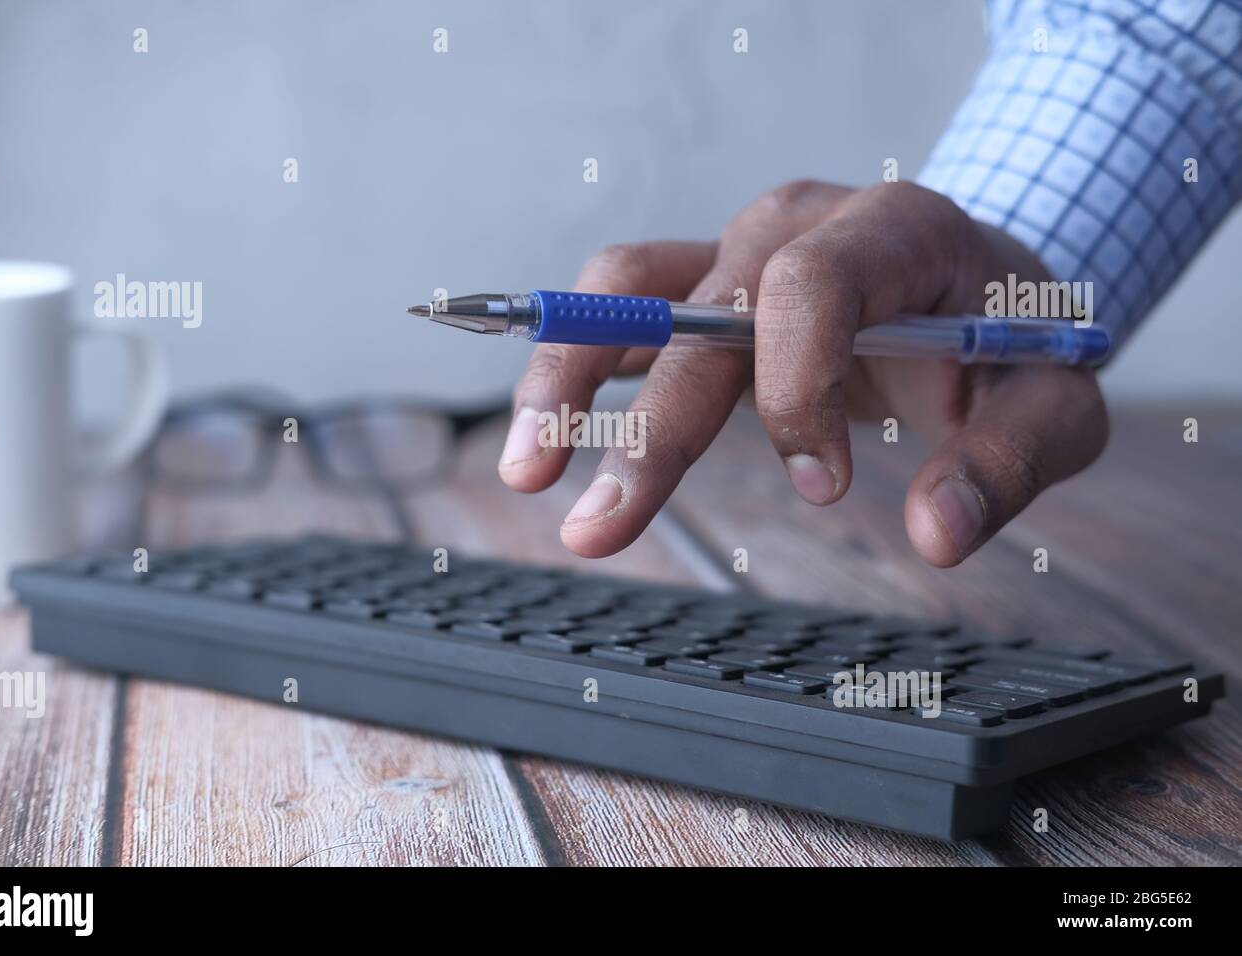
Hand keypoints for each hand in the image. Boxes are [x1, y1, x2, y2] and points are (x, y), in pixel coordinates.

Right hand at [497, 181, 1107, 566]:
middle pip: (697, 307)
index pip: (812, 285)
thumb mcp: (1052, 399)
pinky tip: (542, 432)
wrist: (979, 279)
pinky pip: (618, 308)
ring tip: (530, 469)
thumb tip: (939, 532)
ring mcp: (738, 250)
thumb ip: (1008, 459)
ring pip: (625, 288)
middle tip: (598, 528)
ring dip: (566, 377)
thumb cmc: (1012, 339)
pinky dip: (573, 365)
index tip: (822, 483)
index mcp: (893, 230)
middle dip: (648, 426)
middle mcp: (796, 225)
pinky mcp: (702, 285)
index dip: (798, 385)